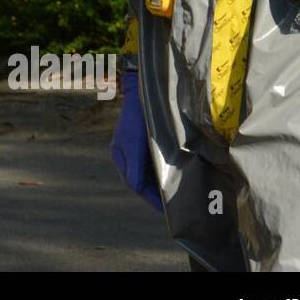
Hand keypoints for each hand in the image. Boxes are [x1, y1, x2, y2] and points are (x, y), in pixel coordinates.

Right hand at [109, 69, 162, 210]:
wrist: (142, 90)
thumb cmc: (137, 116)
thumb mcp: (134, 144)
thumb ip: (135, 167)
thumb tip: (138, 189)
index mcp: (121, 156)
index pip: (135, 184)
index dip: (151, 198)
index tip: (167, 209)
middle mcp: (126, 154)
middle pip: (141, 181)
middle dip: (157, 193)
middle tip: (175, 204)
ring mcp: (135, 147)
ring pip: (148, 173)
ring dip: (160, 182)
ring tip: (178, 192)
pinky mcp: (144, 141)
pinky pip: (153, 162)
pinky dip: (163, 171)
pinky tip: (176, 173)